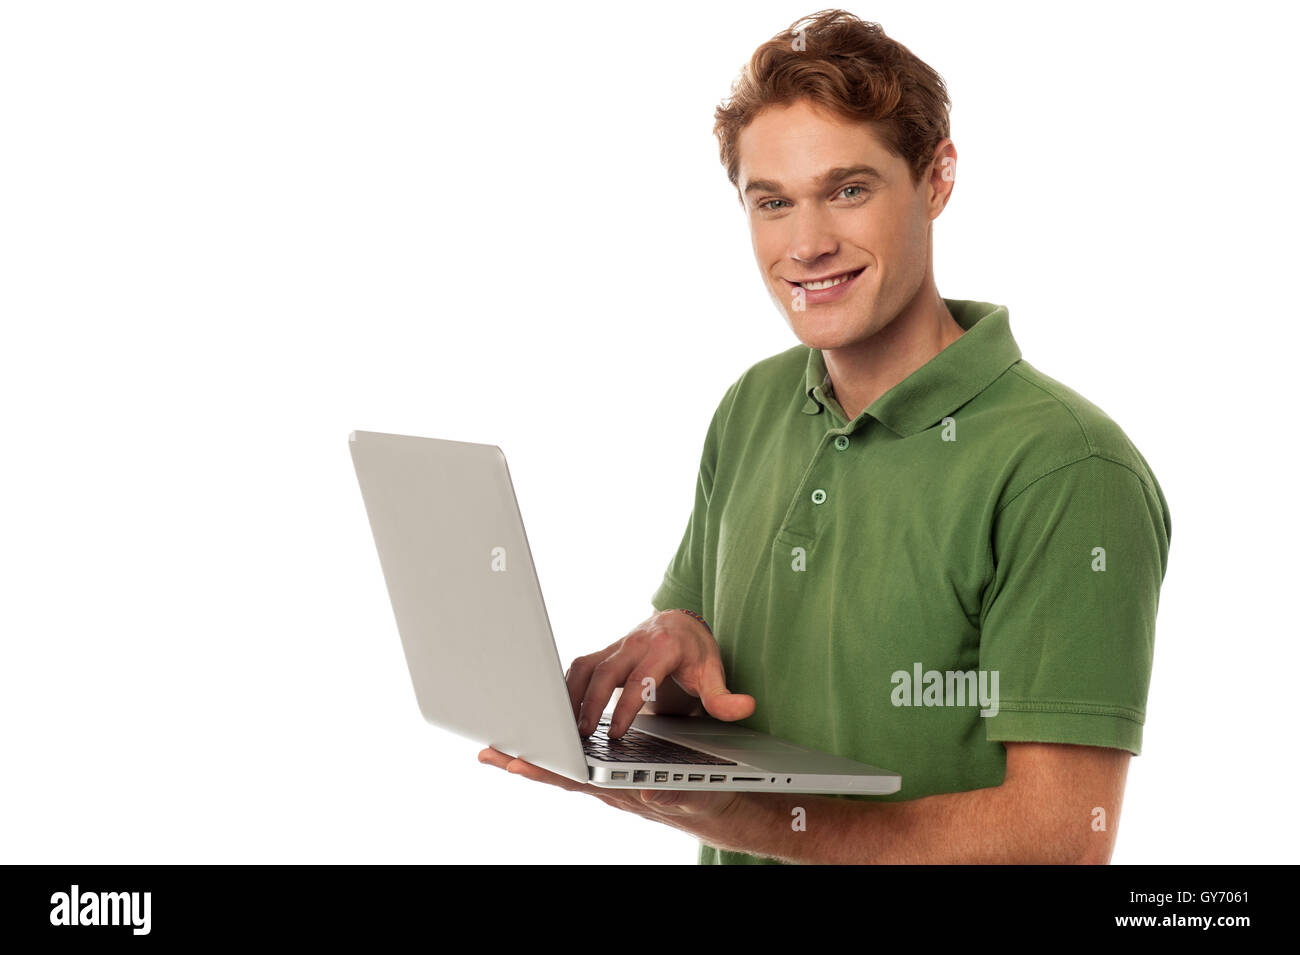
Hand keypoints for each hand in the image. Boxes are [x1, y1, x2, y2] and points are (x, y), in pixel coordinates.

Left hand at [476, 746, 743, 826]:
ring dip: (534, 758)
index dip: (548, 769)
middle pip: (561, 775)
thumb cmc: (709, 799)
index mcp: (625, 790)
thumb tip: (651, 787)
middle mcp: (611, 787)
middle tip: (488, 753)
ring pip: (565, 769)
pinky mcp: (615, 774)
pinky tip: (540, 748)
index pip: (578, 780)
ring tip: (499, 749)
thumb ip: (675, 793)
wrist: (720, 806)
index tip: (517, 762)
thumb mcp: (699, 794)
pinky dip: (555, 756)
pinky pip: (578, 765)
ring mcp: (610, 781)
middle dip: (525, 762)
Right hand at [565, 610, 755, 737]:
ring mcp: (617, 645)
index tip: (618, 734)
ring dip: (572, 695)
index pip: (640, 679)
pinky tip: (562, 711)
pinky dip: (568, 687)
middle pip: (605, 671)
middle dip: (591, 703)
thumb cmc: (695, 651)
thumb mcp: (713, 671)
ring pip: (585, 665)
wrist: (681, 622)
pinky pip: (580, 666)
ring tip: (564, 727)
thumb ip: (723, 695)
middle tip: (584, 735)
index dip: (627, 706)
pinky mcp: (605, 651)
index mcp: (664, 647)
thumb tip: (746, 707)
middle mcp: (636, 642)